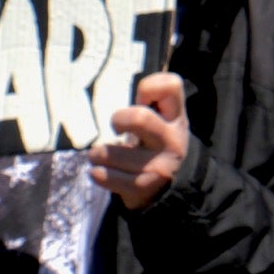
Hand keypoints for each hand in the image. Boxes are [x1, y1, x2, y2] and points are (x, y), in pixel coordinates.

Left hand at [88, 72, 188, 208]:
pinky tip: (98, 171)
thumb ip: (150, 101)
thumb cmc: (155, 140)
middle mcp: (172, 140)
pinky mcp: (144, 187)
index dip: (149, 87)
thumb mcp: (161, 119)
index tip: (140, 100)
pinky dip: (98, 173)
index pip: (171, 85)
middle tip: (114, 127)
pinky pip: (110, 177)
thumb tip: (138, 92)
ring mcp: (160, 165)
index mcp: (176, 117)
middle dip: (118, 119)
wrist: (168, 187)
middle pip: (139, 118)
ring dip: (98, 154)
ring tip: (97, 155)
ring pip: (114, 154)